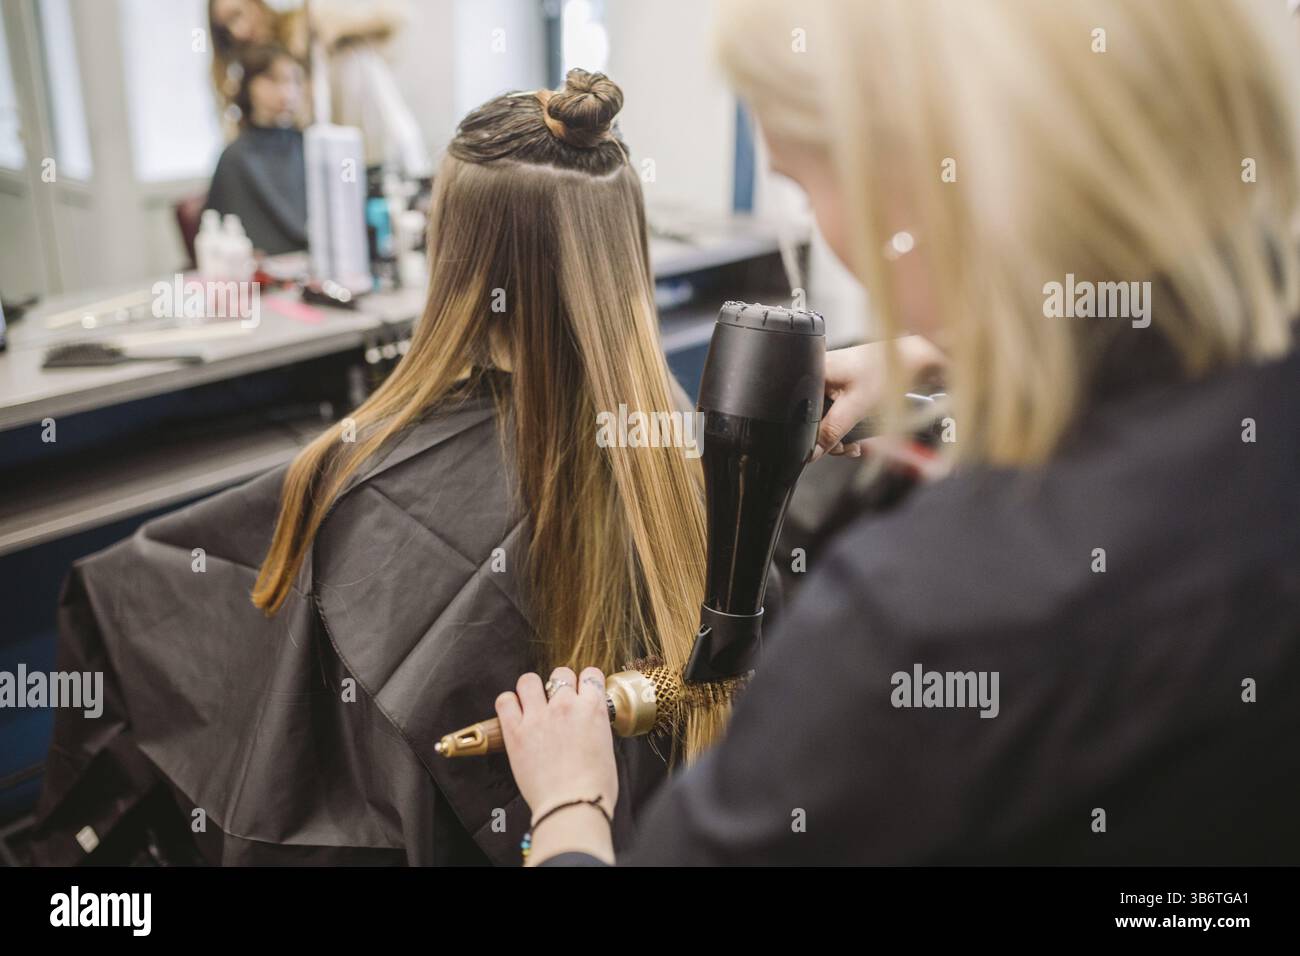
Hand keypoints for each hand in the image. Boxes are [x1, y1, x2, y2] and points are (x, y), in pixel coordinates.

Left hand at [496, 667, 618, 863]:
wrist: (572, 805)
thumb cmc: (594, 786)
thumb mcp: (607, 747)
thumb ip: (595, 727)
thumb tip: (588, 724)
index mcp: (593, 709)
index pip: (590, 674)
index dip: (585, 682)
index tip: (581, 689)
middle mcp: (566, 706)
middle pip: (561, 673)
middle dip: (559, 685)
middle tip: (557, 701)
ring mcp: (539, 716)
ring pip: (529, 680)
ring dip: (531, 689)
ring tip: (532, 702)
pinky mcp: (516, 731)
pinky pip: (505, 701)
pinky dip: (509, 703)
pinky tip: (514, 713)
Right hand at [815, 336, 945, 460]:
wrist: (907, 361)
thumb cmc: (885, 371)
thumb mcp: (856, 407)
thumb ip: (832, 431)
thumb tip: (815, 451)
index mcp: (813, 373)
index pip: (798, 412)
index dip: (810, 433)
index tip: (825, 446)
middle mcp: (817, 376)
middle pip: (810, 417)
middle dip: (827, 437)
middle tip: (842, 447)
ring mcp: (827, 381)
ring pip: (822, 418)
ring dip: (836, 435)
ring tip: (852, 444)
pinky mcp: (837, 387)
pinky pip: (832, 412)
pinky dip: (842, 426)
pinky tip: (854, 435)